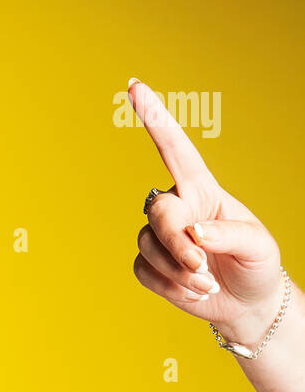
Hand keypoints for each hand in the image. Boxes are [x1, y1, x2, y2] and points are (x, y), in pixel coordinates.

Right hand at [129, 78, 284, 347]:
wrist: (247, 303)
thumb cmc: (255, 264)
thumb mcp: (257, 244)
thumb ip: (229, 234)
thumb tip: (194, 234)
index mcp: (203, 189)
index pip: (175, 148)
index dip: (155, 119)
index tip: (135, 88)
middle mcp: (178, 207)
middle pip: (158, 211)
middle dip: (174, 243)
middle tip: (200, 267)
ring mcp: (160, 238)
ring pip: (148, 244)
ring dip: (177, 270)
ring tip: (206, 283)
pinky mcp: (151, 266)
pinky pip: (145, 271)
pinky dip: (170, 286)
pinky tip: (193, 291)